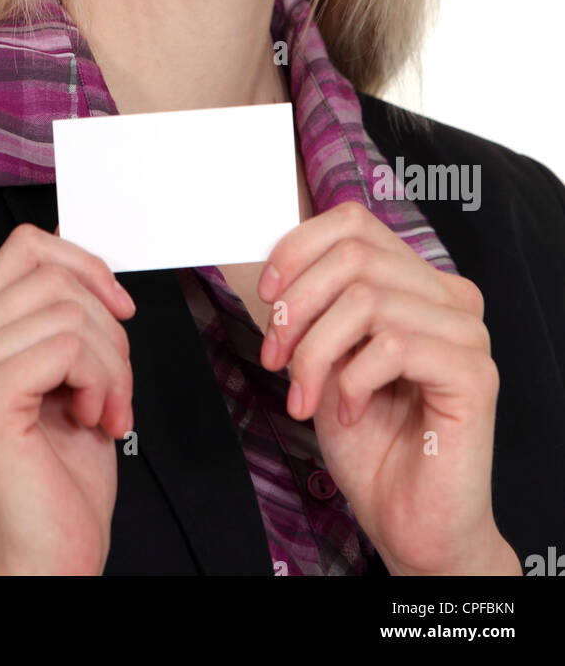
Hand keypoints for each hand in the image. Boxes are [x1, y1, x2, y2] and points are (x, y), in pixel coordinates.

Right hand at [0, 222, 135, 575]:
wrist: (48, 553)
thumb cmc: (60, 471)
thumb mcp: (66, 370)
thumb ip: (61, 311)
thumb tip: (88, 256)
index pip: (25, 246)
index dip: (85, 267)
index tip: (117, 310)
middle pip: (55, 277)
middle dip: (108, 332)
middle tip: (111, 389)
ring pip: (70, 313)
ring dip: (112, 366)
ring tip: (103, 410)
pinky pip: (69, 347)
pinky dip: (101, 382)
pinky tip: (91, 420)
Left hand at [257, 200, 515, 575]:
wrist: (408, 519)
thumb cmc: (370, 440)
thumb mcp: (326, 355)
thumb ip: (315, 304)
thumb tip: (272, 264)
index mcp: (417, 282)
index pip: (353, 222)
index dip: (298, 249)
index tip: (268, 297)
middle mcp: (449, 297)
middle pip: (354, 256)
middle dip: (297, 307)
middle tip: (274, 358)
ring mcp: (466, 332)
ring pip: (367, 300)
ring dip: (315, 350)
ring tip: (303, 394)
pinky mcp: (473, 373)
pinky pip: (393, 347)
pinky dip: (352, 381)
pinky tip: (351, 413)